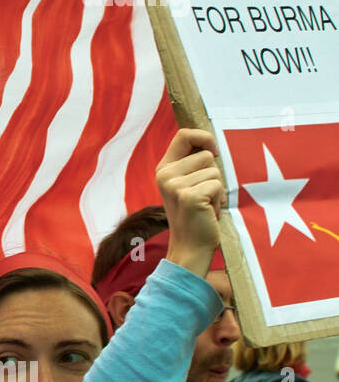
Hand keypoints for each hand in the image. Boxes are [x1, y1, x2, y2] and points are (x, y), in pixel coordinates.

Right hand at [156, 128, 225, 275]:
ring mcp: (175, 185)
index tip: (213, 152)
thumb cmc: (195, 214)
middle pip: (206, 155)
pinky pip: (218, 185)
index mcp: (163, 168)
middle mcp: (165, 175)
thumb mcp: (186, 185)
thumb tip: (212, 145)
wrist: (189, 246)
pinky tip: (209, 211)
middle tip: (204, 195)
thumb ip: (192, 164)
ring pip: (215, 172)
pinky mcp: (189, 196)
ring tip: (206, 204)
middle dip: (213, 175)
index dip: (204, 138)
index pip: (184, 135)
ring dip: (217, 189)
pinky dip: (219, 199)